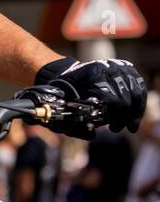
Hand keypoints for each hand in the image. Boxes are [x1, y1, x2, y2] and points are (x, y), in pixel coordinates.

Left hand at [19, 56, 146, 138]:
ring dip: (135, 111)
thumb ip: (73, 121)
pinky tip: (135, 113)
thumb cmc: (62, 92)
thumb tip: (92, 135)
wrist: (66, 72)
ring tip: (130, 124)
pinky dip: (139, 101)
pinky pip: (139, 86)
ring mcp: (117, 66)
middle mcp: (107, 68)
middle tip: (117, 128)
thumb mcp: (62, 105)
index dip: (115, 117)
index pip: (112, 99)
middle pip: (126, 98)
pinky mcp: (125, 68)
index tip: (113, 129)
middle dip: (124, 117)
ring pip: (136, 91)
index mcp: (91, 75)